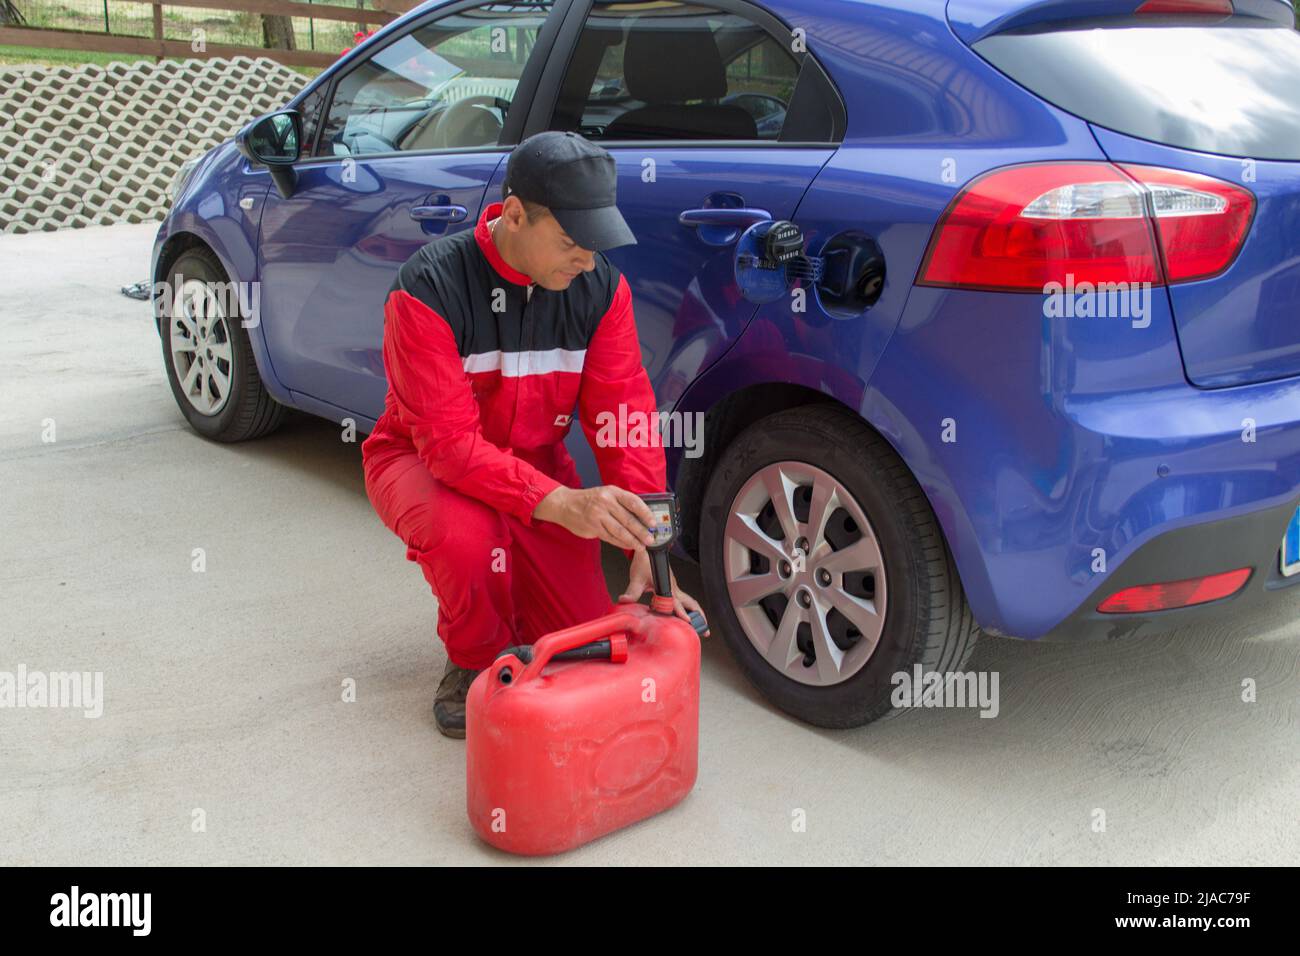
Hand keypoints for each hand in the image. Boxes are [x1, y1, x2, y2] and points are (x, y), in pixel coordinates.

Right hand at [533, 485, 655, 550]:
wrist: (565, 505)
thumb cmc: (589, 499)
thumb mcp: (606, 494)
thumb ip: (621, 503)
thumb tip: (642, 516)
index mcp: (612, 492)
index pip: (633, 502)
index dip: (645, 513)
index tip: (653, 522)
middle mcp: (605, 502)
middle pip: (628, 519)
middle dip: (641, 531)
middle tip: (650, 538)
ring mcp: (598, 516)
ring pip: (620, 531)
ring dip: (633, 540)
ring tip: (641, 546)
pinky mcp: (593, 528)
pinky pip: (610, 537)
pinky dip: (621, 543)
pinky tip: (628, 545)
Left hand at [618, 549, 710, 636]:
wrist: (648, 550)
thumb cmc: (644, 562)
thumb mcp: (636, 578)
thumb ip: (632, 591)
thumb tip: (625, 600)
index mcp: (667, 586)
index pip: (676, 602)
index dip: (682, 613)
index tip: (688, 622)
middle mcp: (674, 588)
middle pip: (691, 603)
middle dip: (699, 616)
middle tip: (704, 630)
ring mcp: (674, 588)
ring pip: (688, 602)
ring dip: (693, 613)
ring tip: (697, 626)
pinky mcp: (671, 588)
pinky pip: (681, 600)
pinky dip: (684, 609)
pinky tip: (678, 617)